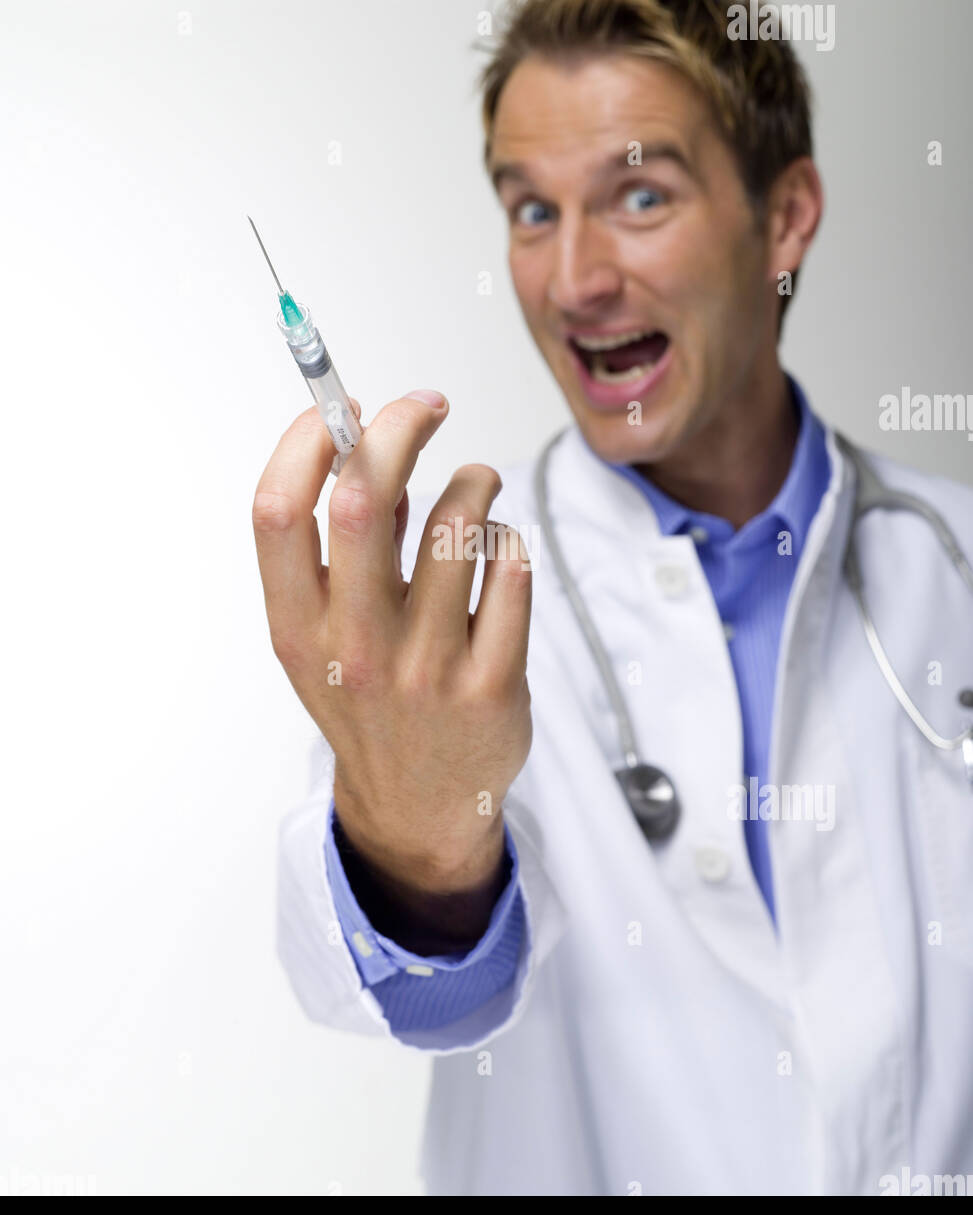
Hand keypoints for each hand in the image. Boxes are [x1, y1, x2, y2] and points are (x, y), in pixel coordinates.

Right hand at [253, 391, 531, 919]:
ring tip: (478, 488)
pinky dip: (510, 543)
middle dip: (397, 427)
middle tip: (426, 406)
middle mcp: (356, 647)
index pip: (278, 511)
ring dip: (475, 481)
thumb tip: (360, 441)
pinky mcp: (493, 685)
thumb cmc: (371, 705)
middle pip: (362, 497)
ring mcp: (427, 668)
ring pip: (458, 523)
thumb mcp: (325, 638)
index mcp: (299, 629)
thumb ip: (338, 550)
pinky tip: (501, 555)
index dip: (306, 441)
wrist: (420, 808)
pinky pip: (513, 572)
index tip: (341, 408)